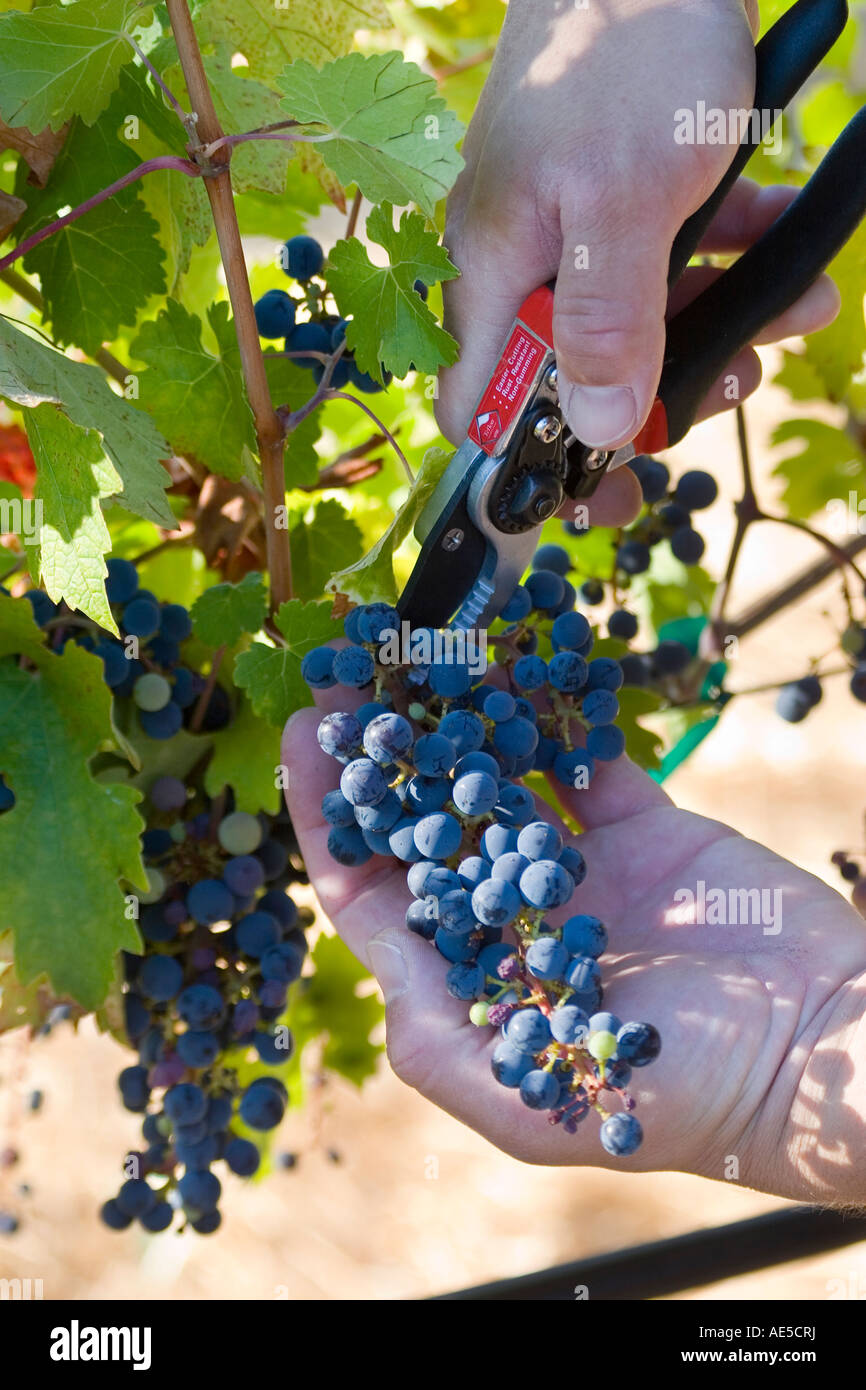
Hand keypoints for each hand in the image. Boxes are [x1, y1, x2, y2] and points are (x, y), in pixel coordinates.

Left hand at [283, 704, 865, 1202]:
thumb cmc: (681, 1099)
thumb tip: (368, 955)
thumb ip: (439, 1042)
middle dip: (378, 755)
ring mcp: (576, 869)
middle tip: (345, 676)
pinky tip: (512, 662)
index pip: (373, 896)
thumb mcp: (538, 1104)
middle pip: (422, 825)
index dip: (329, 821)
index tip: (302, 741)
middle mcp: (511, 922)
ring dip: (453, 721)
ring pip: (496, 781)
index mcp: (473, 985)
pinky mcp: (643, 829)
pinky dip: (551, 711)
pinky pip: (585, 758)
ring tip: (412, 654)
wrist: (823, 1053)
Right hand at [436, 0, 840, 449]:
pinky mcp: (620, 197)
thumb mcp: (627, 196)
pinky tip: (783, 250)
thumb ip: (610, 320)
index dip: (529, 464)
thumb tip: (599, 427)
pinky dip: (725, 264)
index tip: (603, 491)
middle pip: (566, 378)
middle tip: (727, 386)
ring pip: (629, 322)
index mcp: (490, 271)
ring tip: (786, 316)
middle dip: (654, 393)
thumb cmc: (625, 50)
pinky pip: (665, 260)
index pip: (477, 408)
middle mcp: (518, 261)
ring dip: (712, 329)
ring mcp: (568, 229)